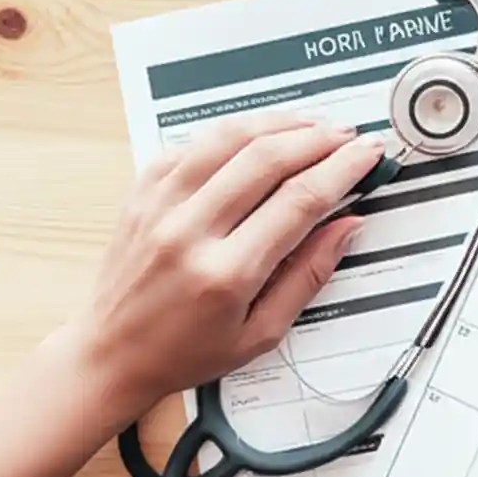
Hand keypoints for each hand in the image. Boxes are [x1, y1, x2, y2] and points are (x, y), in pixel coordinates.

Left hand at [64, 111, 380, 425]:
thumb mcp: (262, 332)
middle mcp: (188, 232)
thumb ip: (308, 275)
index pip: (299, 201)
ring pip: (227, 137)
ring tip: (310, 123)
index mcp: (225, 275)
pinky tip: (257, 134)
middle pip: (265, 158)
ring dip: (277, 123)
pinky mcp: (141, 192)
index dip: (342, 170)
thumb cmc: (184, 352)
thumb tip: (347, 226)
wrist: (111, 354)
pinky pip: (192, 143)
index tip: (366, 156)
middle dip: (317, 138)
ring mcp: (159, 206)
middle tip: (346, 136)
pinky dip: (231, 132)